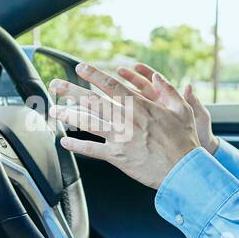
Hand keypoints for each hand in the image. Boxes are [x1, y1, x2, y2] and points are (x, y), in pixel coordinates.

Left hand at [49, 63, 200, 189]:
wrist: (184, 169)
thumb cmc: (185, 140)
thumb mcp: (182, 109)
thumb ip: (168, 90)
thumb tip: (157, 77)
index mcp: (140, 105)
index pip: (111, 86)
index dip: (93, 75)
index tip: (80, 67)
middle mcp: (126, 119)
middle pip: (92, 101)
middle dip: (70, 90)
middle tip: (54, 84)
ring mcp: (119, 138)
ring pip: (88, 122)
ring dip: (68, 115)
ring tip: (53, 110)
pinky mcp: (117, 156)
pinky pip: (91, 149)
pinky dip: (76, 145)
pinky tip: (65, 142)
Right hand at [116, 62, 217, 153]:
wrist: (195, 157)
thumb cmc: (201, 135)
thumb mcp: (199, 118)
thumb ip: (192, 102)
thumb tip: (188, 86)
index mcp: (171, 101)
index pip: (155, 83)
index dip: (145, 74)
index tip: (136, 66)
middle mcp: (159, 108)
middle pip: (141, 90)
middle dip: (129, 81)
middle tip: (118, 72)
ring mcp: (152, 120)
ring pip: (134, 105)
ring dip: (122, 97)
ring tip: (109, 90)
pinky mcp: (146, 132)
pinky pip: (132, 122)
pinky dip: (122, 118)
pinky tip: (111, 115)